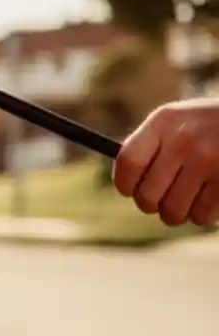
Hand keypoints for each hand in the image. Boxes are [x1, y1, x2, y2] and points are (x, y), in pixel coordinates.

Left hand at [113, 99, 218, 226]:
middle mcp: (183, 140)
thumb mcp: (181, 121)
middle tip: (160, 202)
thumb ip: (154, 145)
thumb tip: (128, 184)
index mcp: (165, 121)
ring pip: (174, 210)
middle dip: (151, 205)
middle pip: (148, 194)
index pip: (128, 162)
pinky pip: (202, 215)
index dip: (125, 183)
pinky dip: (202, 215)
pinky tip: (207, 200)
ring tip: (185, 202)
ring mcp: (207, 161)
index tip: (129, 191)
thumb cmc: (212, 125)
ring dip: (177, 214)